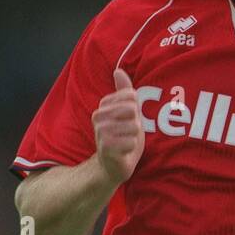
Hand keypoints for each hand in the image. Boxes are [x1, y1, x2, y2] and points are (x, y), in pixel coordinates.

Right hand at [92, 68, 144, 185]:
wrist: (114, 164)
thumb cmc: (122, 136)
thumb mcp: (127, 111)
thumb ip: (124, 91)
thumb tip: (118, 70)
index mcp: (103, 105)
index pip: (131, 96)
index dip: (136, 111)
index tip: (128, 120)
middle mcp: (98, 116)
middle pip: (133, 110)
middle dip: (136, 124)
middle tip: (127, 133)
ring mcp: (100, 131)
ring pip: (133, 127)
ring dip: (134, 137)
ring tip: (125, 142)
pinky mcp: (105, 147)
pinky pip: (131, 142)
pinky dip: (132, 148)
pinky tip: (123, 151)